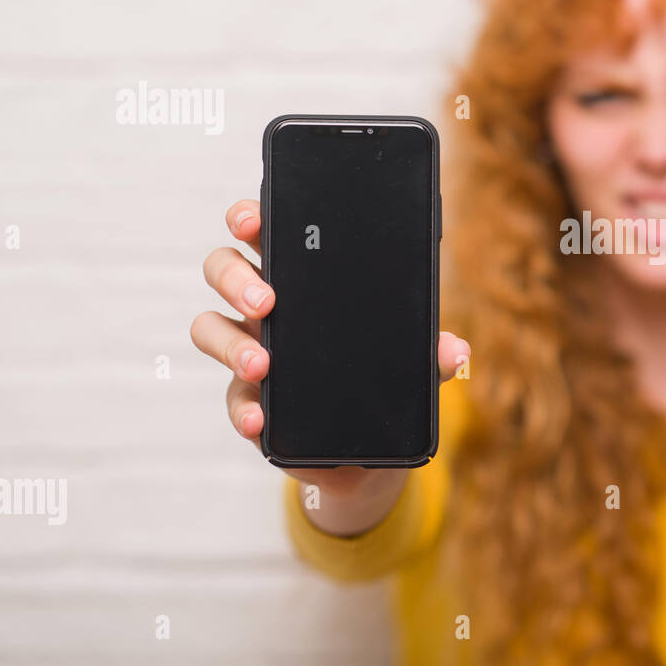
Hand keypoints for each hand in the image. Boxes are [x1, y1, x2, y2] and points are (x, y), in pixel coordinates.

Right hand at [190, 198, 469, 527]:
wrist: (366, 447)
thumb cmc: (380, 376)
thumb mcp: (413, 359)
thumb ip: (432, 352)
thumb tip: (456, 351)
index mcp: (303, 279)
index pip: (266, 233)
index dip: (251, 218)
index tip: (254, 219)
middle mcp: (267, 308)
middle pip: (224, 269)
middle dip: (236, 277)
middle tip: (266, 299)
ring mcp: (250, 349)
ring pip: (209, 328)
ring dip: (231, 344)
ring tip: (263, 363)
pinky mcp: (249, 398)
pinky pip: (232, 397)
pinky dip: (244, 409)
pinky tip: (259, 419)